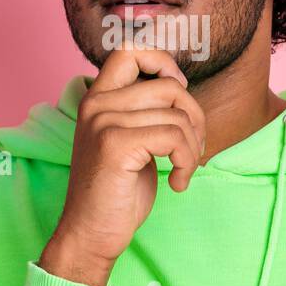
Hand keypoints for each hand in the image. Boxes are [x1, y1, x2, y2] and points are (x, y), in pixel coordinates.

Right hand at [39, 45, 207, 285]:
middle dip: (195, 118)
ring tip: (183, 170)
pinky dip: (187, 163)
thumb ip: (143, 111)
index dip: (163, 63)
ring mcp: (103, 122)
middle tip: (192, 149)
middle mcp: (97, 104)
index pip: (130, 50)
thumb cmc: (116, 192)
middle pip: (170, 87)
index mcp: (98, 99)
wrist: (90, 234)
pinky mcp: (115, 145)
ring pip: (177, 116)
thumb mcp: (129, 140)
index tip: (177, 94)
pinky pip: (174, 138)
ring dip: (193, 148)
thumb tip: (181, 88)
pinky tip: (177, 183)